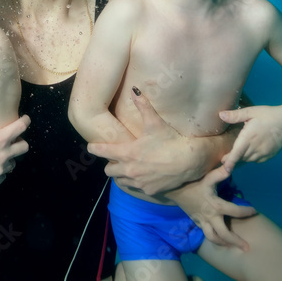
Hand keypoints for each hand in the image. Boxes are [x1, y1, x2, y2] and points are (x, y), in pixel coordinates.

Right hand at [0, 92, 29, 185]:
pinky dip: (0, 169)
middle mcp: (3, 155)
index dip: (25, 121)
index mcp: (0, 139)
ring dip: (9, 157)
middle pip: (24, 147)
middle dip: (19, 141)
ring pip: (14, 162)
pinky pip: (4, 175)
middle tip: (11, 138)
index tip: (24, 119)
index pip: (21, 127)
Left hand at [87, 89, 204, 194]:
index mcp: (127, 153)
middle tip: (117, 157)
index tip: (90, 147)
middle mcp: (129, 170)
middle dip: (110, 164)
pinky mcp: (149, 191)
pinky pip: (136, 188)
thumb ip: (143, 106)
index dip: (94, 148)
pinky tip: (144, 175)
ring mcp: (139, 182)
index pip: (102, 151)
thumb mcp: (155, 122)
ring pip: (120, 181)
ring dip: (122, 174)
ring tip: (129, 167)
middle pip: (108, 170)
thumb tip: (134, 89)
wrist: (190, 162)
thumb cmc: (171, 140)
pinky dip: (136, 182)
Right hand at [170, 165, 256, 250]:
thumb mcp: (207, 177)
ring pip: (213, 238)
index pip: (235, 211)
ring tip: (232, 247)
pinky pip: (205, 233)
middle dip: (236, 241)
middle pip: (224, 234)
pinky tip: (218, 239)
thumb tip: (231, 166)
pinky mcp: (196, 222)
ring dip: (223, 243)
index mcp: (216, 206)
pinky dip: (213, 238)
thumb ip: (220, 173)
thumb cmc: (192, 183)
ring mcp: (202, 221)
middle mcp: (210, 217)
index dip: (246, 212)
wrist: (174, 189)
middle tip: (247, 248)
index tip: (254, 212)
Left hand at [219, 104, 281, 169]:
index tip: (224, 169)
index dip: (230, 162)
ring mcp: (264, 154)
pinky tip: (248, 152)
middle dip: (231, 159)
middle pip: (240, 158)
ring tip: (234, 155)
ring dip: (241, 158)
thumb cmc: (269, 114)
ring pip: (248, 160)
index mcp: (249, 138)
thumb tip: (220, 115)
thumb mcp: (251, 111)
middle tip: (222, 157)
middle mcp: (256, 148)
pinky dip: (250, 158)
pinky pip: (256, 160)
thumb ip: (236, 115)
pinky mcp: (269, 155)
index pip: (237, 153)